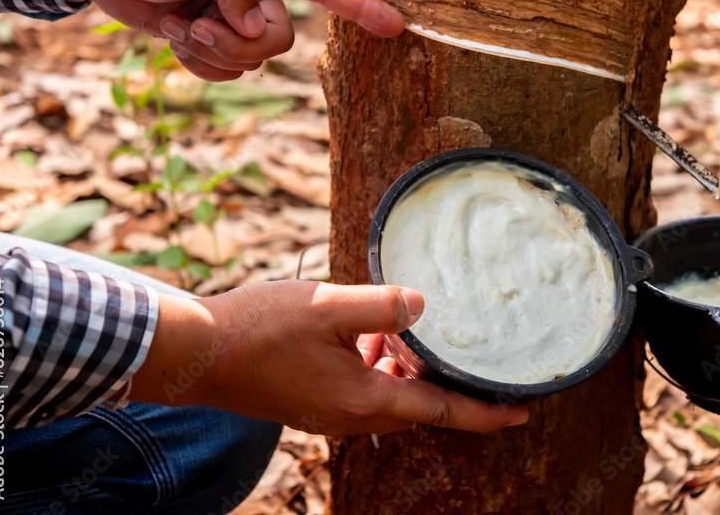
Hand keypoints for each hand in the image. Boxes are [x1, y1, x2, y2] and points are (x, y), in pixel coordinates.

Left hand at [51, 0, 404, 81]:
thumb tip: (254, 21)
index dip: (358, 5)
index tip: (394, 25)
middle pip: (281, 40)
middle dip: (238, 41)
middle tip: (199, 23)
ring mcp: (234, 19)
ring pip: (253, 61)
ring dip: (209, 50)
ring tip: (176, 21)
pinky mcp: (213, 42)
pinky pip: (224, 73)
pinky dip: (197, 63)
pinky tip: (171, 34)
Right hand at [132, 281, 527, 435]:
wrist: (197, 354)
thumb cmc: (259, 330)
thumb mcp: (328, 307)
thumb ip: (382, 305)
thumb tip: (423, 305)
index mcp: (364, 399)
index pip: (441, 411)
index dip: (485, 413)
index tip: (522, 412)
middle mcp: (352, 415)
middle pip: (419, 407)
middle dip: (447, 385)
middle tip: (474, 358)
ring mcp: (330, 412)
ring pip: (390, 396)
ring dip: (409, 370)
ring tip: (417, 334)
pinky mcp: (313, 400)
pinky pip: (363, 390)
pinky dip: (379, 366)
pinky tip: (370, 333)